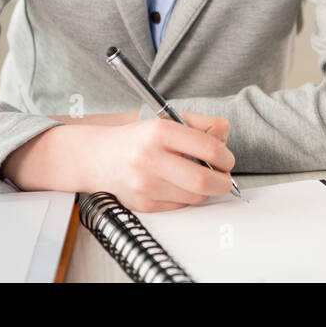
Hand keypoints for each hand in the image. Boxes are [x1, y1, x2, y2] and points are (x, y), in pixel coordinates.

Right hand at [97, 112, 234, 212]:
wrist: (99, 158)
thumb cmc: (139, 139)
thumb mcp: (169, 120)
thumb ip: (202, 125)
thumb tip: (224, 137)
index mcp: (159, 132)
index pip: (208, 148)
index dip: (225, 157)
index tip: (226, 159)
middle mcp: (150, 159)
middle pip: (203, 181)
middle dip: (223, 181)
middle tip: (224, 176)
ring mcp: (145, 185)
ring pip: (195, 197)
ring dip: (205, 190)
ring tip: (199, 177)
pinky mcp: (144, 204)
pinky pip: (180, 206)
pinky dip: (187, 197)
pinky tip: (178, 185)